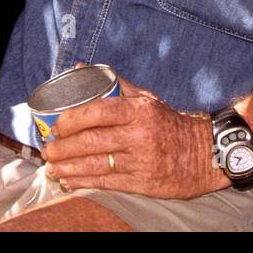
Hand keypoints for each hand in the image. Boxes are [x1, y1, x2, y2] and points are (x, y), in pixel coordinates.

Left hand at [41, 72, 226, 199]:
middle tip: (47, 150)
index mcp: (139, 110)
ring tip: (52, 167)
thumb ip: (114, 85)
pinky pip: (107, 182)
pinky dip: (84, 182)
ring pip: (95, 164)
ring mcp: (141, 161)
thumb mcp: (148, 99)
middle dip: (63, 147)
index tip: (56, 125)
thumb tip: (80, 69)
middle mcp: (140, 135)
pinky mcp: (143, 183)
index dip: (72, 119)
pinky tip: (69, 180)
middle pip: (92, 141)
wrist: (205, 154)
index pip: (98, 112)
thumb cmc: (170, 124)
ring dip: (68, 167)